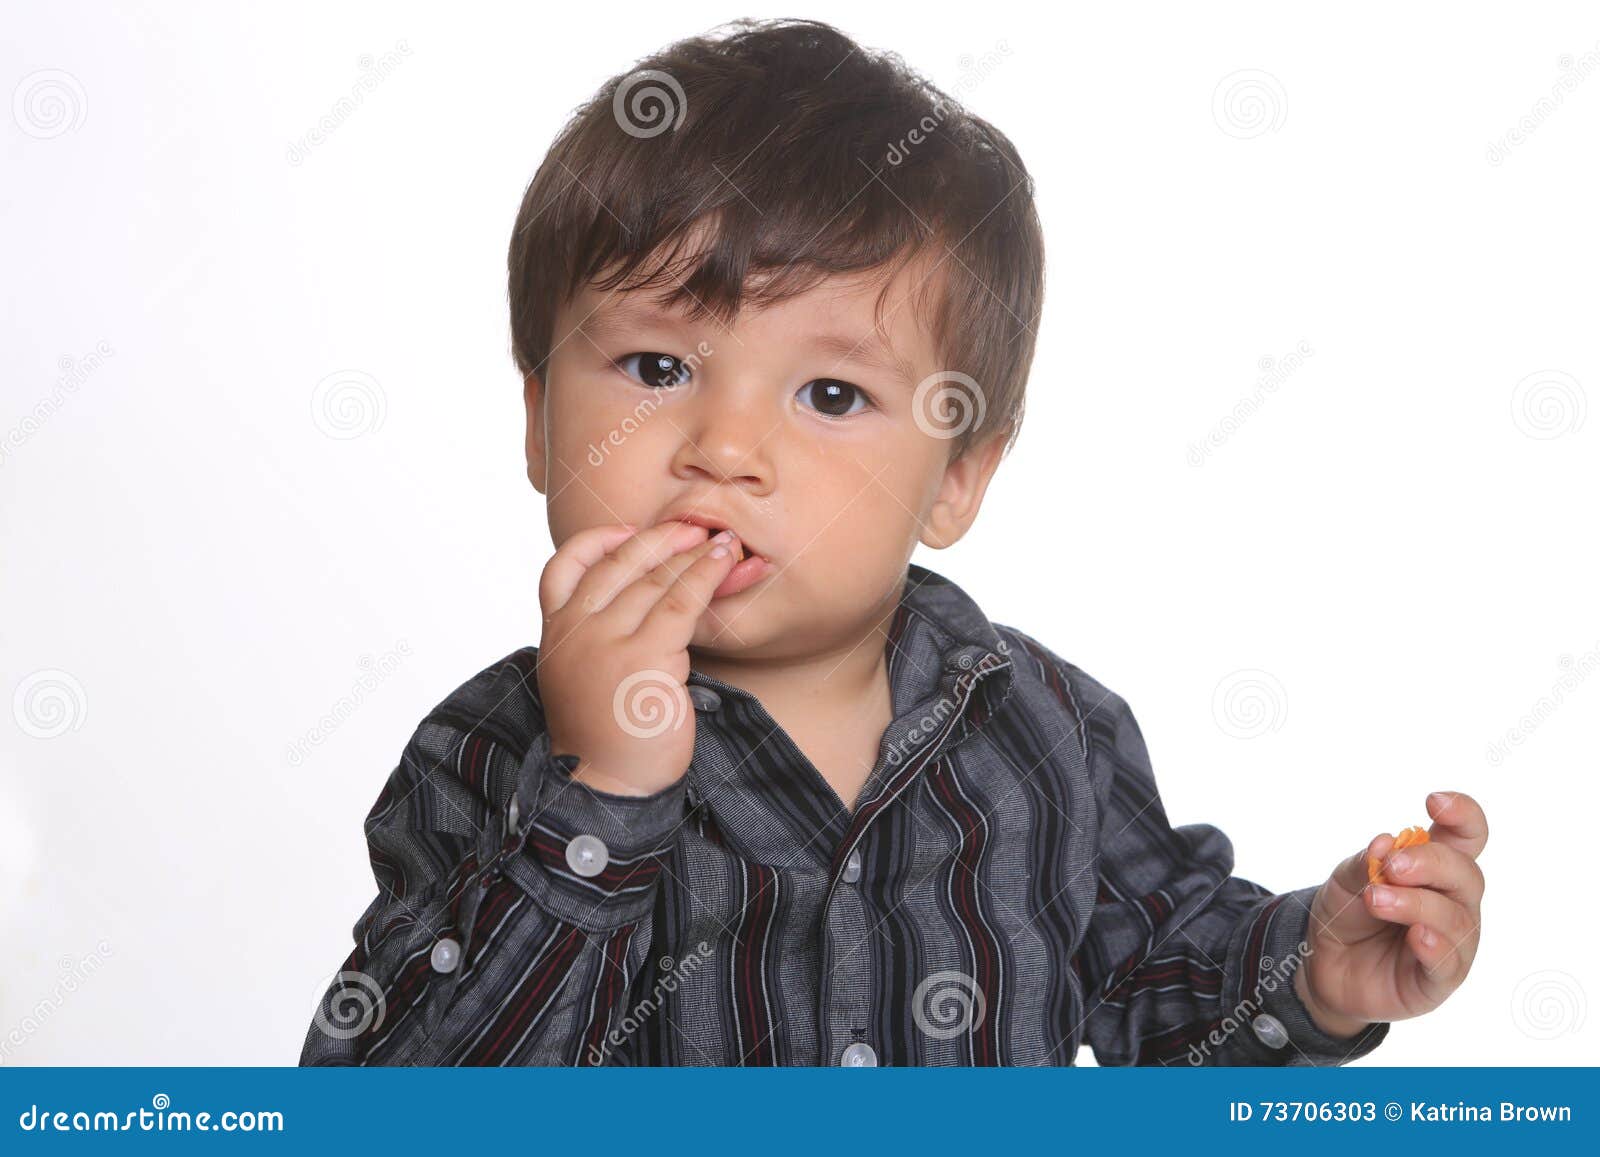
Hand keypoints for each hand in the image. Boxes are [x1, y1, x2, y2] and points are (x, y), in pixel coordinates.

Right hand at [535, 520, 742, 796]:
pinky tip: (726, 563)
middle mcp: (575, 631)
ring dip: (693, 555)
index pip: (561, 569)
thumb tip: (644, 597)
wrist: (607, 786)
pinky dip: (707, 576)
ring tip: (723, 542)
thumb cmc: (606, 738)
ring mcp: (606, 642)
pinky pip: (682, 602)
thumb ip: (598, 638)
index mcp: (555, 635)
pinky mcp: (644, 657)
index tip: (627, 531)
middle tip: (693, 528)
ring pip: (655, 580)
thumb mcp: (586, 679)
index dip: (597, 542)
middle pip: (617, 565)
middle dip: (660, 539)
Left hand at [1293, 791, 1487, 1036]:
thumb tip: (1385, 842)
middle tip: (1392, 866)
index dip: (1463, 815)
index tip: (1434, 802)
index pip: (1466, 837)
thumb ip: (1365, 863)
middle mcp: (1453, 902)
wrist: (1323, 965)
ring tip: (1376, 899)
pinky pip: (1448, 962)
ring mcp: (1452, 941)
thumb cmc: (1347, 914)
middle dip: (1430, 864)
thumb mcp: (1345, 880)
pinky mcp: (1439, 978)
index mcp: (1435, 869)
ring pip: (1455, 918)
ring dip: (1416, 904)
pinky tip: (1418, 936)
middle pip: (1465, 874)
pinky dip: (1435, 946)